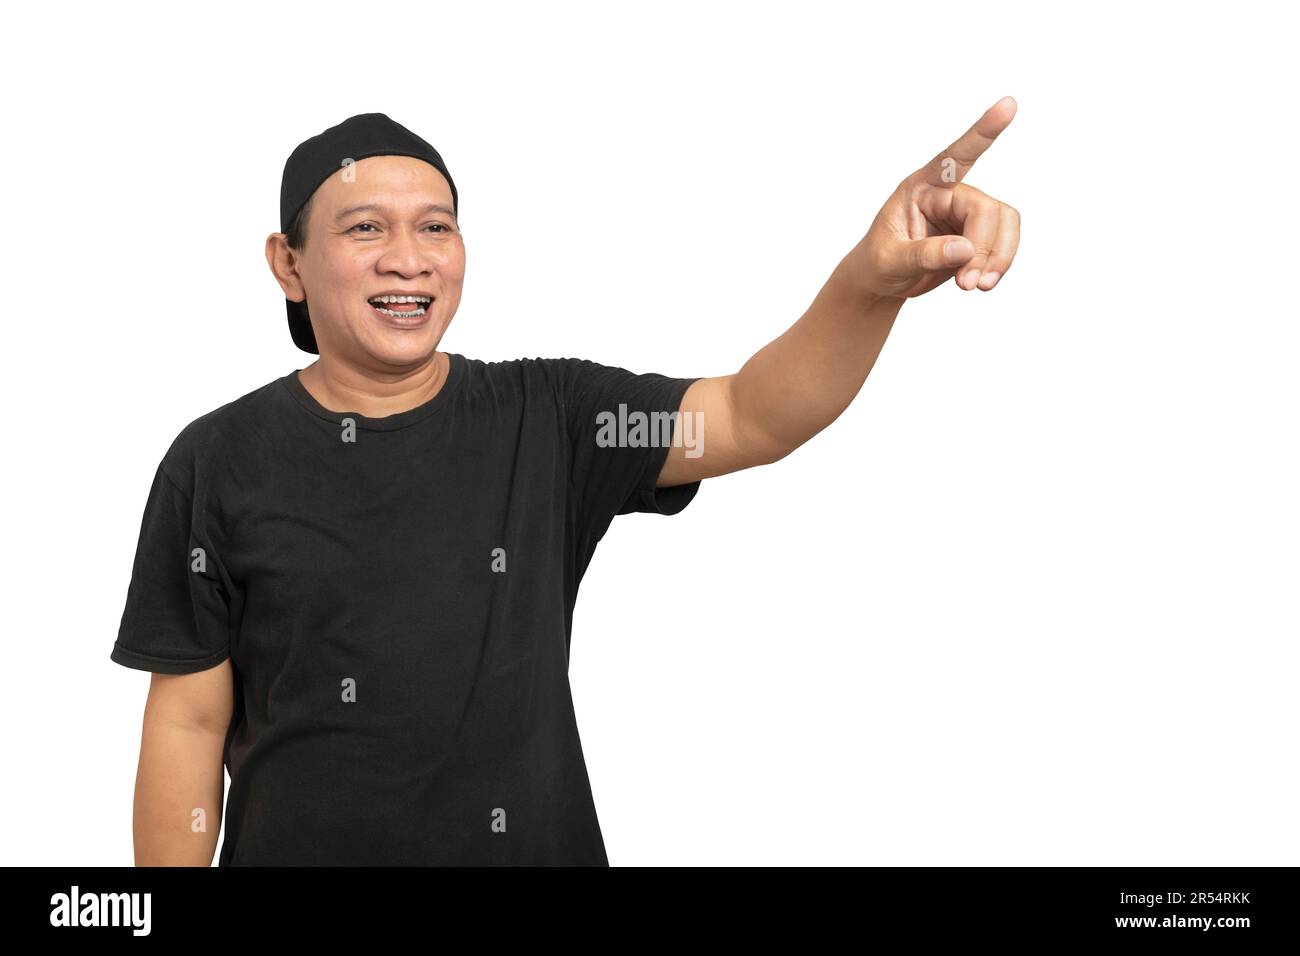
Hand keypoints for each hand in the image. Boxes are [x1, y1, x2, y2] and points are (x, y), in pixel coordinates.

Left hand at [842, 96, 1019, 301]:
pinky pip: (1005, 241)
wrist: (881, 282)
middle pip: (986, 208)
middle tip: (967, 284)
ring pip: (1004, 222)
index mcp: (920, 187)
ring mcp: (965, 213)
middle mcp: (947, 193)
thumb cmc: (876, 263)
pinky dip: (999, 263)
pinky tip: (982, 282)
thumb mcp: (889, 260)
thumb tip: (965, 250)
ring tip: (973, 287)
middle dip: (984, 248)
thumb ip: (923, 254)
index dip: (982, 132)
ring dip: (997, 257)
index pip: (953, 157)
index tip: (1008, 105)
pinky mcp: (978, 234)